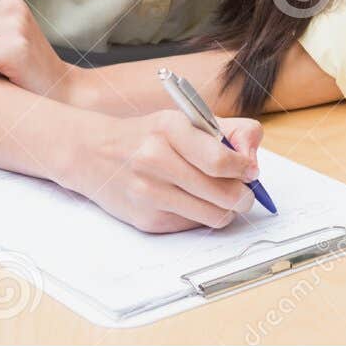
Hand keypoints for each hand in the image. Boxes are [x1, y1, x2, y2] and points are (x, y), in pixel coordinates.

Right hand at [64, 109, 263, 232]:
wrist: (92, 154)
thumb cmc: (147, 136)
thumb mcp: (185, 119)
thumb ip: (229, 131)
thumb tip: (253, 160)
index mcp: (169, 128)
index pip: (220, 160)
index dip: (244, 170)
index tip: (251, 172)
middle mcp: (155, 160)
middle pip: (222, 194)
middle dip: (243, 196)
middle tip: (246, 193)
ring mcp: (148, 193)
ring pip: (212, 216)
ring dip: (227, 210)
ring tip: (224, 199)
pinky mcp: (146, 220)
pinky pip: (192, 226)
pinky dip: (201, 217)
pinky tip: (193, 202)